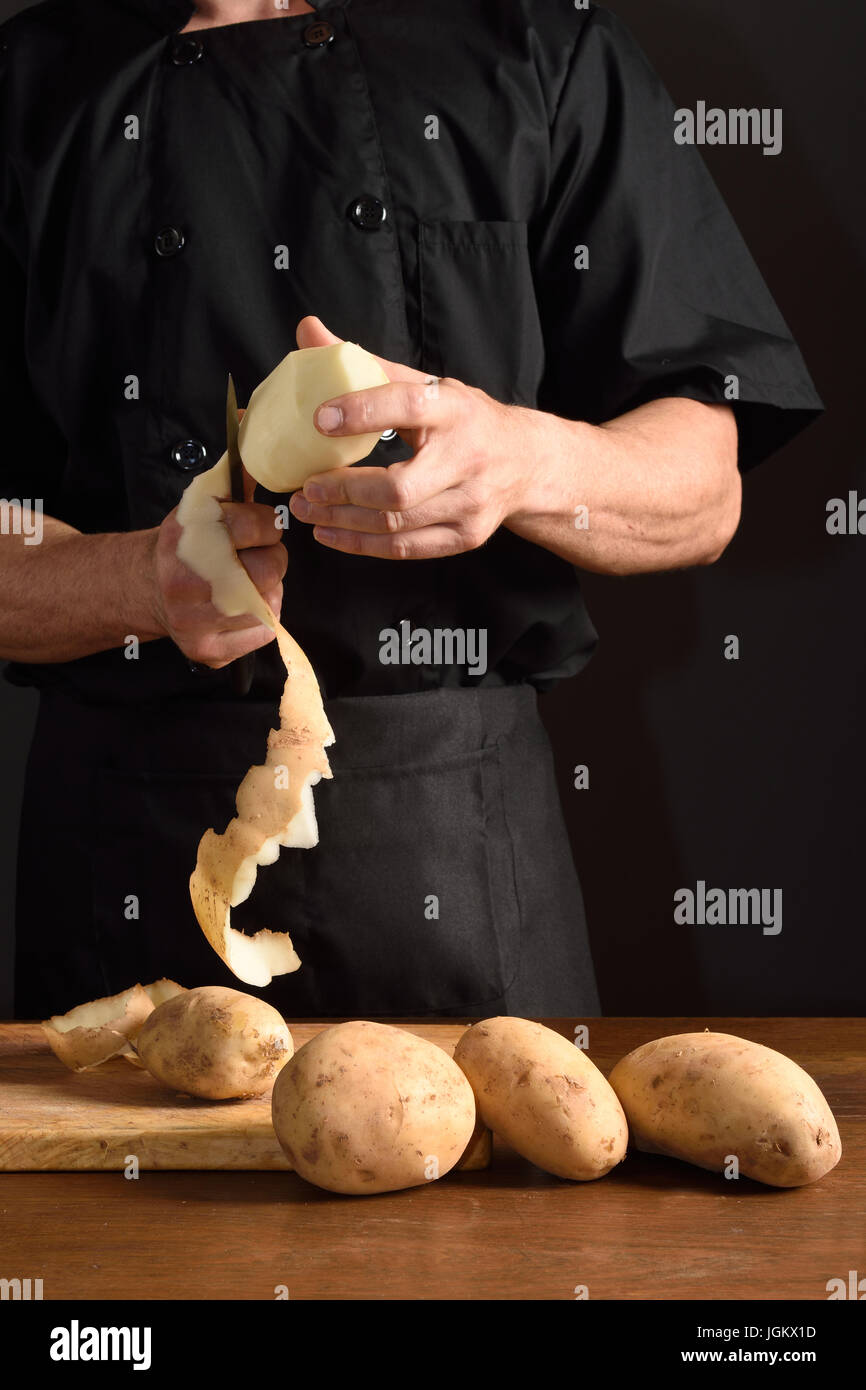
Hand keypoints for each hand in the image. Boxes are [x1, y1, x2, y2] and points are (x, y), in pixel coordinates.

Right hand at [148, 499, 286, 668]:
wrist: (143, 587)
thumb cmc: (182, 545)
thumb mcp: (200, 507)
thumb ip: (234, 488)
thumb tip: (266, 462)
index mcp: (189, 535)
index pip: (258, 525)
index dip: (267, 525)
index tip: (260, 529)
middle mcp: (188, 579)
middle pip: (271, 569)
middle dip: (272, 558)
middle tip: (255, 558)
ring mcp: (195, 620)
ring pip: (270, 602)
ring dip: (267, 590)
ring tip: (245, 583)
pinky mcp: (206, 650)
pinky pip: (263, 632)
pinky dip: (260, 619)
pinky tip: (239, 608)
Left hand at [288, 316, 538, 558]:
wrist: (527, 462)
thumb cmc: (465, 421)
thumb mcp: (427, 385)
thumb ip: (366, 364)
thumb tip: (308, 330)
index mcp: (455, 410)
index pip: (408, 406)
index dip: (362, 412)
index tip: (320, 419)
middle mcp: (467, 460)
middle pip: (398, 488)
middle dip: (344, 491)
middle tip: (305, 488)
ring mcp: (469, 504)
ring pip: (396, 524)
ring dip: (343, 520)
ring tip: (306, 511)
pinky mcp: (465, 536)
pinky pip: (405, 549)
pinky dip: (362, 544)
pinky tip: (331, 533)